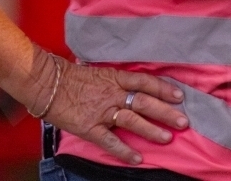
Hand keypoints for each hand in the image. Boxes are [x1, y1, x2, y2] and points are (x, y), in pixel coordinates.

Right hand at [45, 59, 188, 164]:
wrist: (48, 83)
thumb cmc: (71, 77)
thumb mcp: (98, 73)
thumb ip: (116, 82)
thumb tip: (132, 88)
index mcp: (114, 78)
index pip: (144, 81)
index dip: (163, 88)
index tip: (179, 95)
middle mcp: (112, 94)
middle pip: (144, 102)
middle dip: (165, 111)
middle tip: (183, 120)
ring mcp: (102, 111)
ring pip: (133, 120)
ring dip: (151, 130)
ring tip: (167, 138)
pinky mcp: (90, 127)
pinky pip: (110, 141)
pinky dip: (124, 150)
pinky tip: (137, 158)